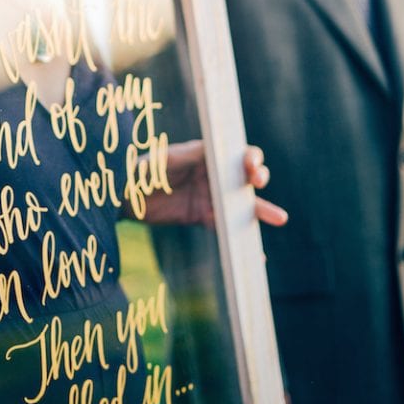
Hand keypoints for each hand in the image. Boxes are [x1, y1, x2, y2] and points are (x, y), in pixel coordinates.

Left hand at [135, 141, 287, 226]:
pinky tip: (256, 254)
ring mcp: (210, 196)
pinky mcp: (202, 216)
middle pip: (244, 177)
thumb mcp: (167, 158)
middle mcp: (213, 174)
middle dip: (258, 178)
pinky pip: (226, 228)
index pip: (235, 153)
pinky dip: (241, 238)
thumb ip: (190, 156)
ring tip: (279, 217)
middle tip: (259, 182)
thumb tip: (211, 148)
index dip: (249, 157)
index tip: (251, 166)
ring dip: (260, 210)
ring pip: (241, 204)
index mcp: (208, 154)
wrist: (123, 195)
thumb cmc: (144, 168)